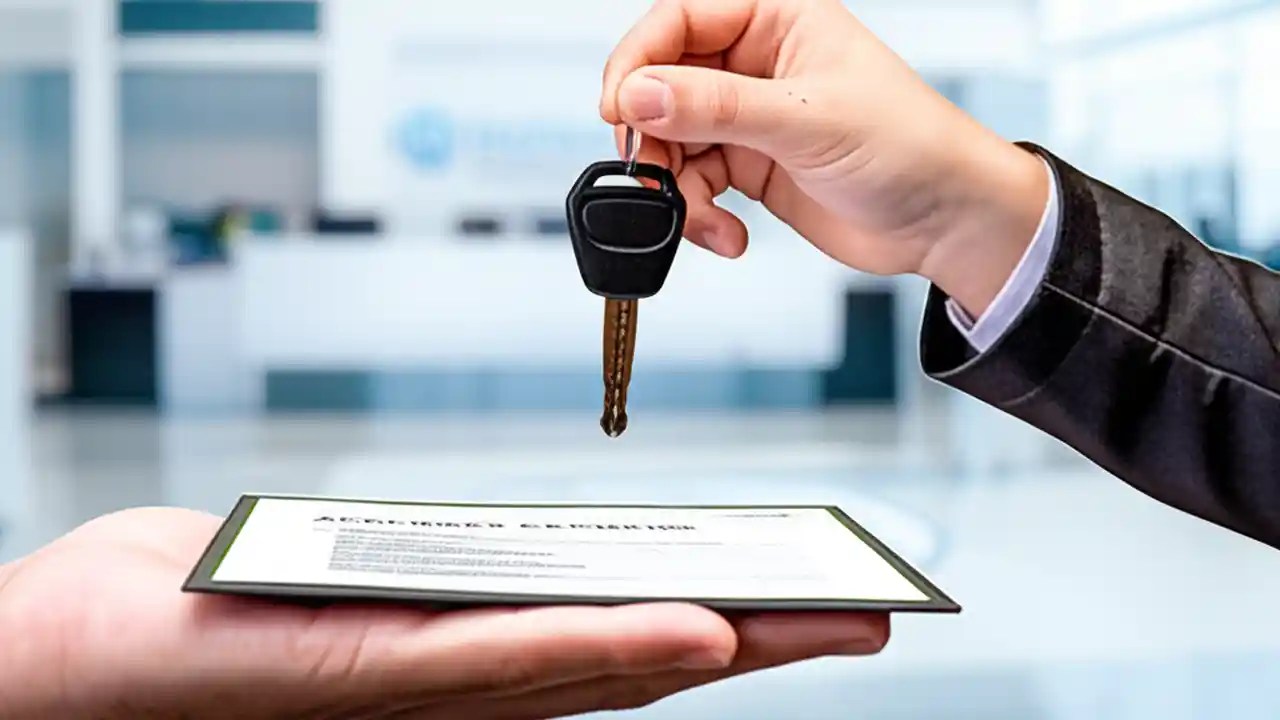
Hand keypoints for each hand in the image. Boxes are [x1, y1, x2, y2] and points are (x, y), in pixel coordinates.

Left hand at [0, 508, 888, 718]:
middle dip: (752, 640)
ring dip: (708, 644)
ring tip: (805, 620)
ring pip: (587, 667)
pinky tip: (683, 632)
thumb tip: (470, 559)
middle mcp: (447, 689)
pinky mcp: (362, 681)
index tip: (792, 597)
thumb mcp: (321, 571)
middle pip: (624, 662)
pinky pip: (497, 661)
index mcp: (444, 656)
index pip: (598, 638)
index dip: (708, 622)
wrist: (39, 666)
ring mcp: (414, 691)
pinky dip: (601, 650)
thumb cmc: (173, 614)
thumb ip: (406, 575)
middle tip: (860, 615)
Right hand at [601, 0, 1049, 317]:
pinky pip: (694, 184)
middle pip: (663, 84)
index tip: (619, 107)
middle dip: (653, 135)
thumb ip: (716, 106)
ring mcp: (751, 118)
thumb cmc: (912, 148)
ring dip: (676, 187)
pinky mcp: (751, 167)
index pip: (678, 20)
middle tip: (653, 171)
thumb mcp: (807, 119)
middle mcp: (757, 63)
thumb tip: (639, 94)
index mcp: (778, 19)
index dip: (638, 60)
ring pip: (672, 141)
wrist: (947, 223)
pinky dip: (699, 215)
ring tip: (704, 218)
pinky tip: (728, 234)